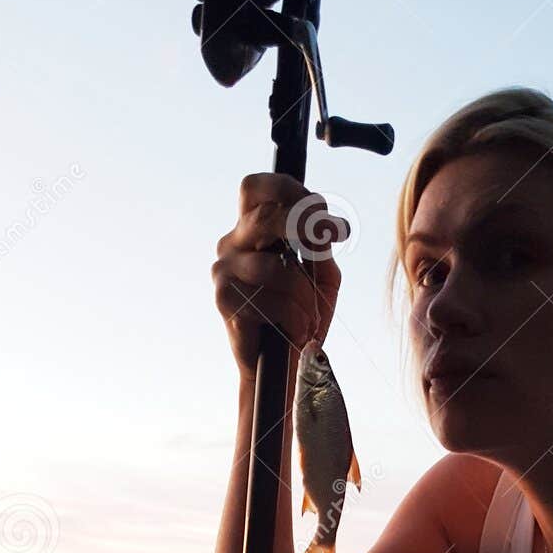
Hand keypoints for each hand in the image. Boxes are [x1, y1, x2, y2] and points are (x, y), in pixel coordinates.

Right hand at [212, 173, 347, 378]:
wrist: (286, 366)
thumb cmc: (303, 316)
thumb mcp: (322, 275)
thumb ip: (321, 246)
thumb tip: (324, 226)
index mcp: (254, 228)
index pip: (257, 187)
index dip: (290, 189)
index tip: (325, 215)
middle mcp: (234, 243)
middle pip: (266, 215)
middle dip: (305, 228)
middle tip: (329, 242)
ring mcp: (224, 269)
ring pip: (274, 267)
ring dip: (304, 294)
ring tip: (310, 317)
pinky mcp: (224, 299)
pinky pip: (270, 299)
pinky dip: (293, 316)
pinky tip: (296, 330)